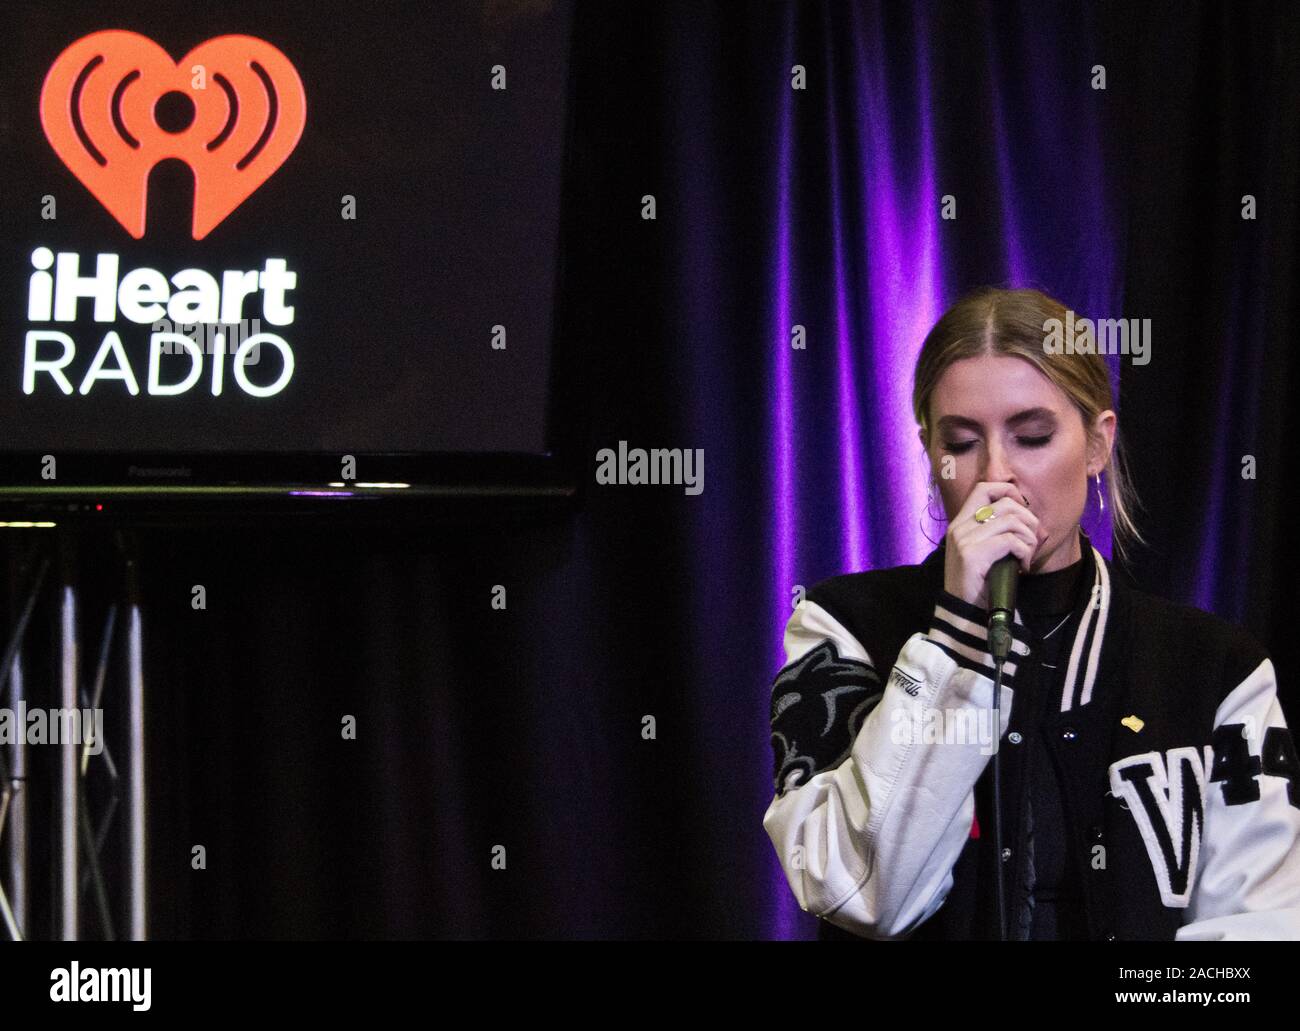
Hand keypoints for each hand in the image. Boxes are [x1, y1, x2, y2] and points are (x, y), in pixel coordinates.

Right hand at [942, 482, 1043, 608]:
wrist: (963, 612)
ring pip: (1011, 521)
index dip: (1008, 491)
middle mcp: (959, 527)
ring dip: (1029, 539)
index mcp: (960, 523)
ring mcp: (964, 540)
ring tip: (1027, 556)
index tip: (1022, 513)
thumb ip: (996, 532)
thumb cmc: (979, 583)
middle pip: (1005, 503)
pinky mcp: (973, 554)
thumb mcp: (984, 551)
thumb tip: (1027, 517)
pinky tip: (1022, 566)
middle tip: (1031, 542)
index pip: (984, 488)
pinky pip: (1011, 541)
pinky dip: (1025, 552)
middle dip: (1028, 520)